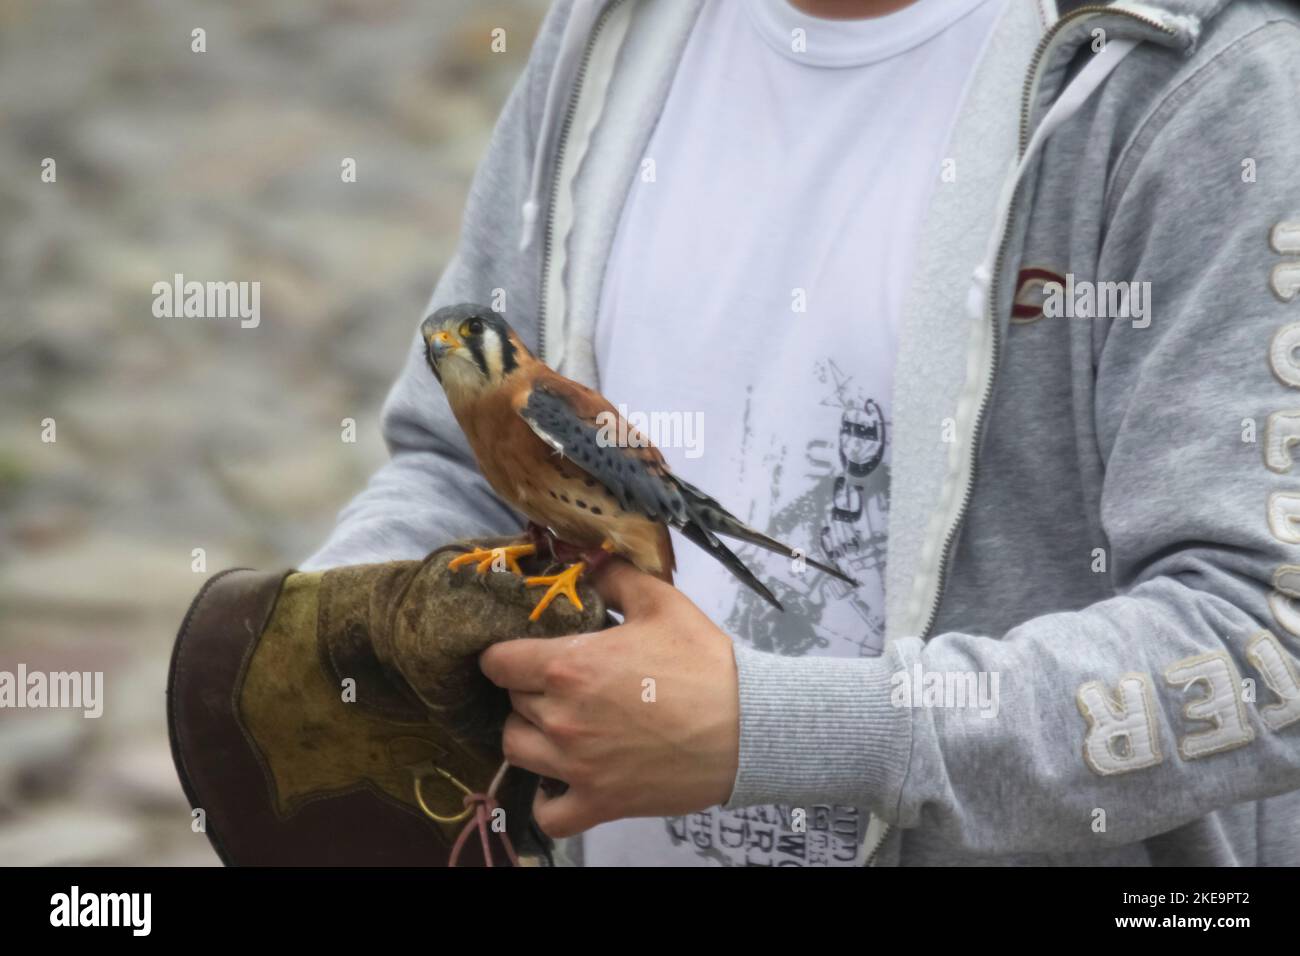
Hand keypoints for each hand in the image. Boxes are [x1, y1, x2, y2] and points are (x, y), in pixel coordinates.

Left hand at [478, 559, 740, 837]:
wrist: (748, 726)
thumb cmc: (704, 663)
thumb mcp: (662, 602)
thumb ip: (615, 577)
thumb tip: (586, 560)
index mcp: (568, 666)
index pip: (498, 662)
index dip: (505, 654)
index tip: (521, 654)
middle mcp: (560, 717)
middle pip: (512, 702)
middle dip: (529, 689)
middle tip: (561, 684)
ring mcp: (575, 766)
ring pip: (516, 750)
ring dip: (530, 735)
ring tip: (556, 726)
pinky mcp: (598, 802)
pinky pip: (548, 813)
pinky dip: (547, 799)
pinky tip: (561, 781)